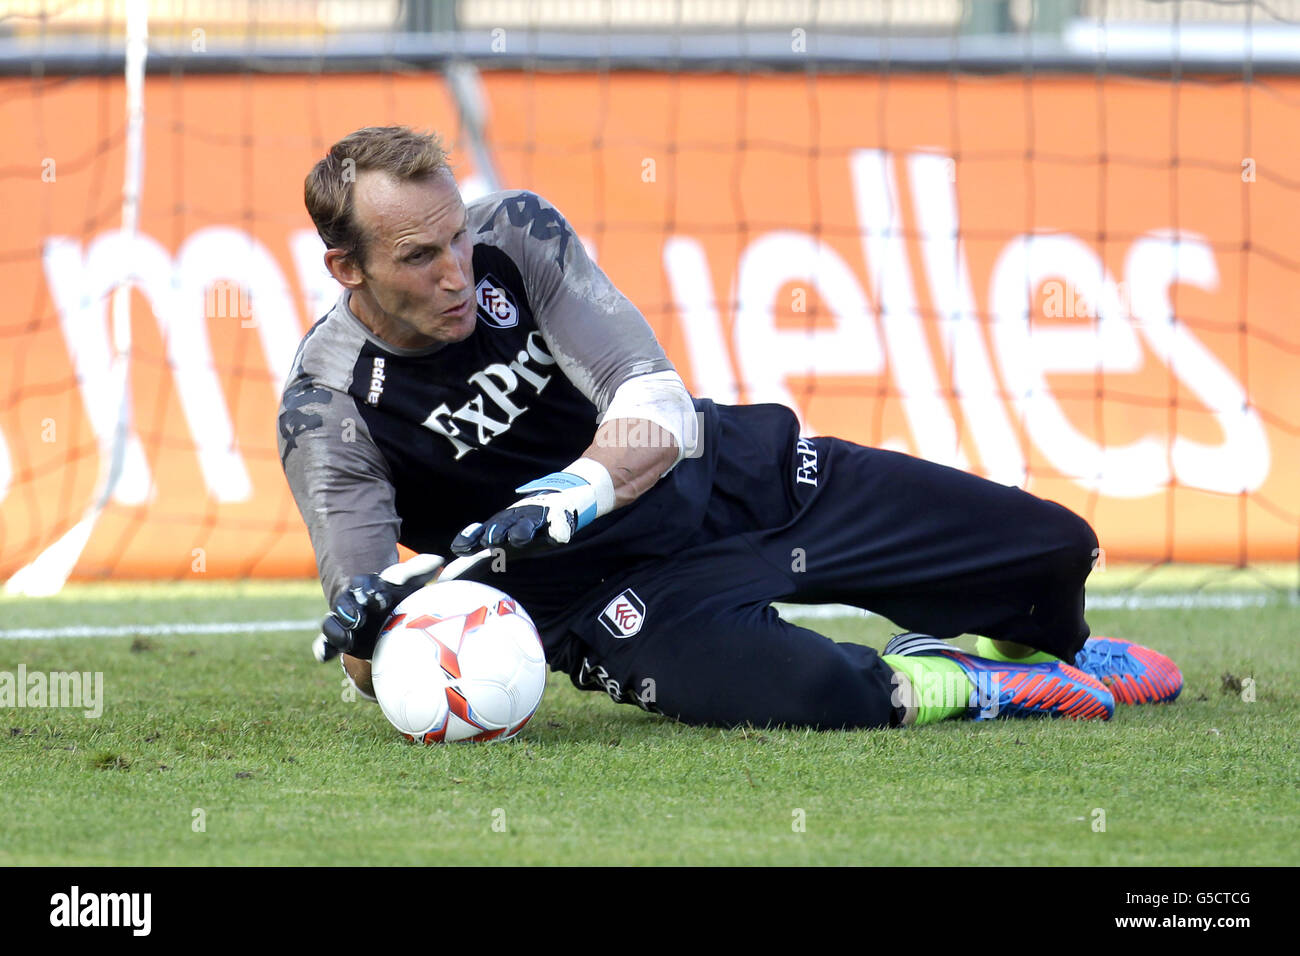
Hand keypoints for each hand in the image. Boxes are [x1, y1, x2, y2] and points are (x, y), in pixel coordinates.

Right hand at [317, 553, 443, 660]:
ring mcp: (346, 622)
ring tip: (345, 639)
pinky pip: (326, 644)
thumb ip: (419, 572)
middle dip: (350, 610)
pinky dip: (323, 649)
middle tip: (358, 619)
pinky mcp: (341, 640)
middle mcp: (355, 603)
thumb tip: (437, 559)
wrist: (391, 621)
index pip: (367, 585)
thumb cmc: (404, 598)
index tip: (382, 600)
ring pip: (333, 622)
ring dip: (336, 629)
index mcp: (371, 588)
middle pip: (347, 603)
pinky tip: (324, 657)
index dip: (372, 591)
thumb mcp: (411, 584)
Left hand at [451, 471, 600, 554]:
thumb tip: (449, 566)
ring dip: (521, 532)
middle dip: (495, 532)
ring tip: (518, 538)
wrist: (557, 502)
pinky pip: (560, 526)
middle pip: (503, 525)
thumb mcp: (501, 537)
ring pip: (528, 525)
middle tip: (490, 541)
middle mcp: (516, 520)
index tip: (458, 548)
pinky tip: (559, 537)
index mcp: (500, 525)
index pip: (481, 533)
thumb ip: (476, 554)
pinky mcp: (559, 518)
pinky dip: (559, 531)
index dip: (470, 539)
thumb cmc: (523, 526)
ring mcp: (538, 518)